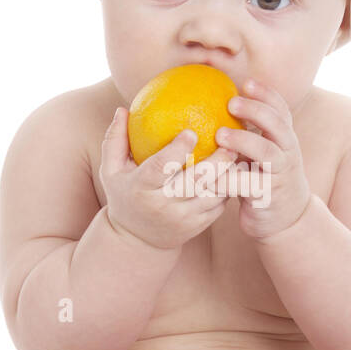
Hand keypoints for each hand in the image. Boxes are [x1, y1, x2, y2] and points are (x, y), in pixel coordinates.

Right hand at [99, 107, 237, 250]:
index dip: (176, 151)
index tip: (191, 131)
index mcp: (141, 188)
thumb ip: (115, 140)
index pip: (160, 168)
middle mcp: (163, 205)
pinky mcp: (198, 227)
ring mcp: (183, 219)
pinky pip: (219, 206)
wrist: (137, 240)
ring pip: (213, 195)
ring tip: (240, 153)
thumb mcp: (111, 170)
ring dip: (228, 174)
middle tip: (230, 141)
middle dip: (216, 161)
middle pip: (195, 182)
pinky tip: (238, 169)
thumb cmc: (124, 195)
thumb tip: (122, 108)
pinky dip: (230, 187)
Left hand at [215, 79, 311, 239]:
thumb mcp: (262, 154)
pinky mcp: (269, 196)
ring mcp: (280, 174)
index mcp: (284, 139)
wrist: (286, 219)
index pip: (281, 110)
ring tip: (220, 135)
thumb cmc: (264, 179)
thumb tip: (214, 105)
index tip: (245, 82)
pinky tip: (210, 174)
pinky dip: (229, 178)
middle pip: (278, 125)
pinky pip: (249, 184)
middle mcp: (287, 153)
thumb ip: (249, 133)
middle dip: (256, 110)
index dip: (266, 94)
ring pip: (266, 153)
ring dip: (243, 141)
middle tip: (231, 102)